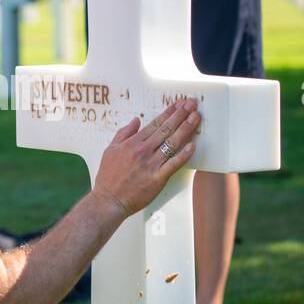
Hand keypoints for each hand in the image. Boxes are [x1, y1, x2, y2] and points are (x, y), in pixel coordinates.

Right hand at [93, 99, 199, 214]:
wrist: (108, 200)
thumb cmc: (108, 176)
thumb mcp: (110, 149)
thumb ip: (123, 133)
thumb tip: (136, 120)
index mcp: (133, 143)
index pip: (155, 124)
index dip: (169, 112)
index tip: (179, 104)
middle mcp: (144, 151)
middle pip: (166, 129)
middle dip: (181, 115)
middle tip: (192, 104)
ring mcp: (151, 164)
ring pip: (172, 143)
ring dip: (185, 129)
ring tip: (195, 117)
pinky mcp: (157, 178)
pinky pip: (173, 164)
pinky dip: (183, 155)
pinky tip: (192, 146)